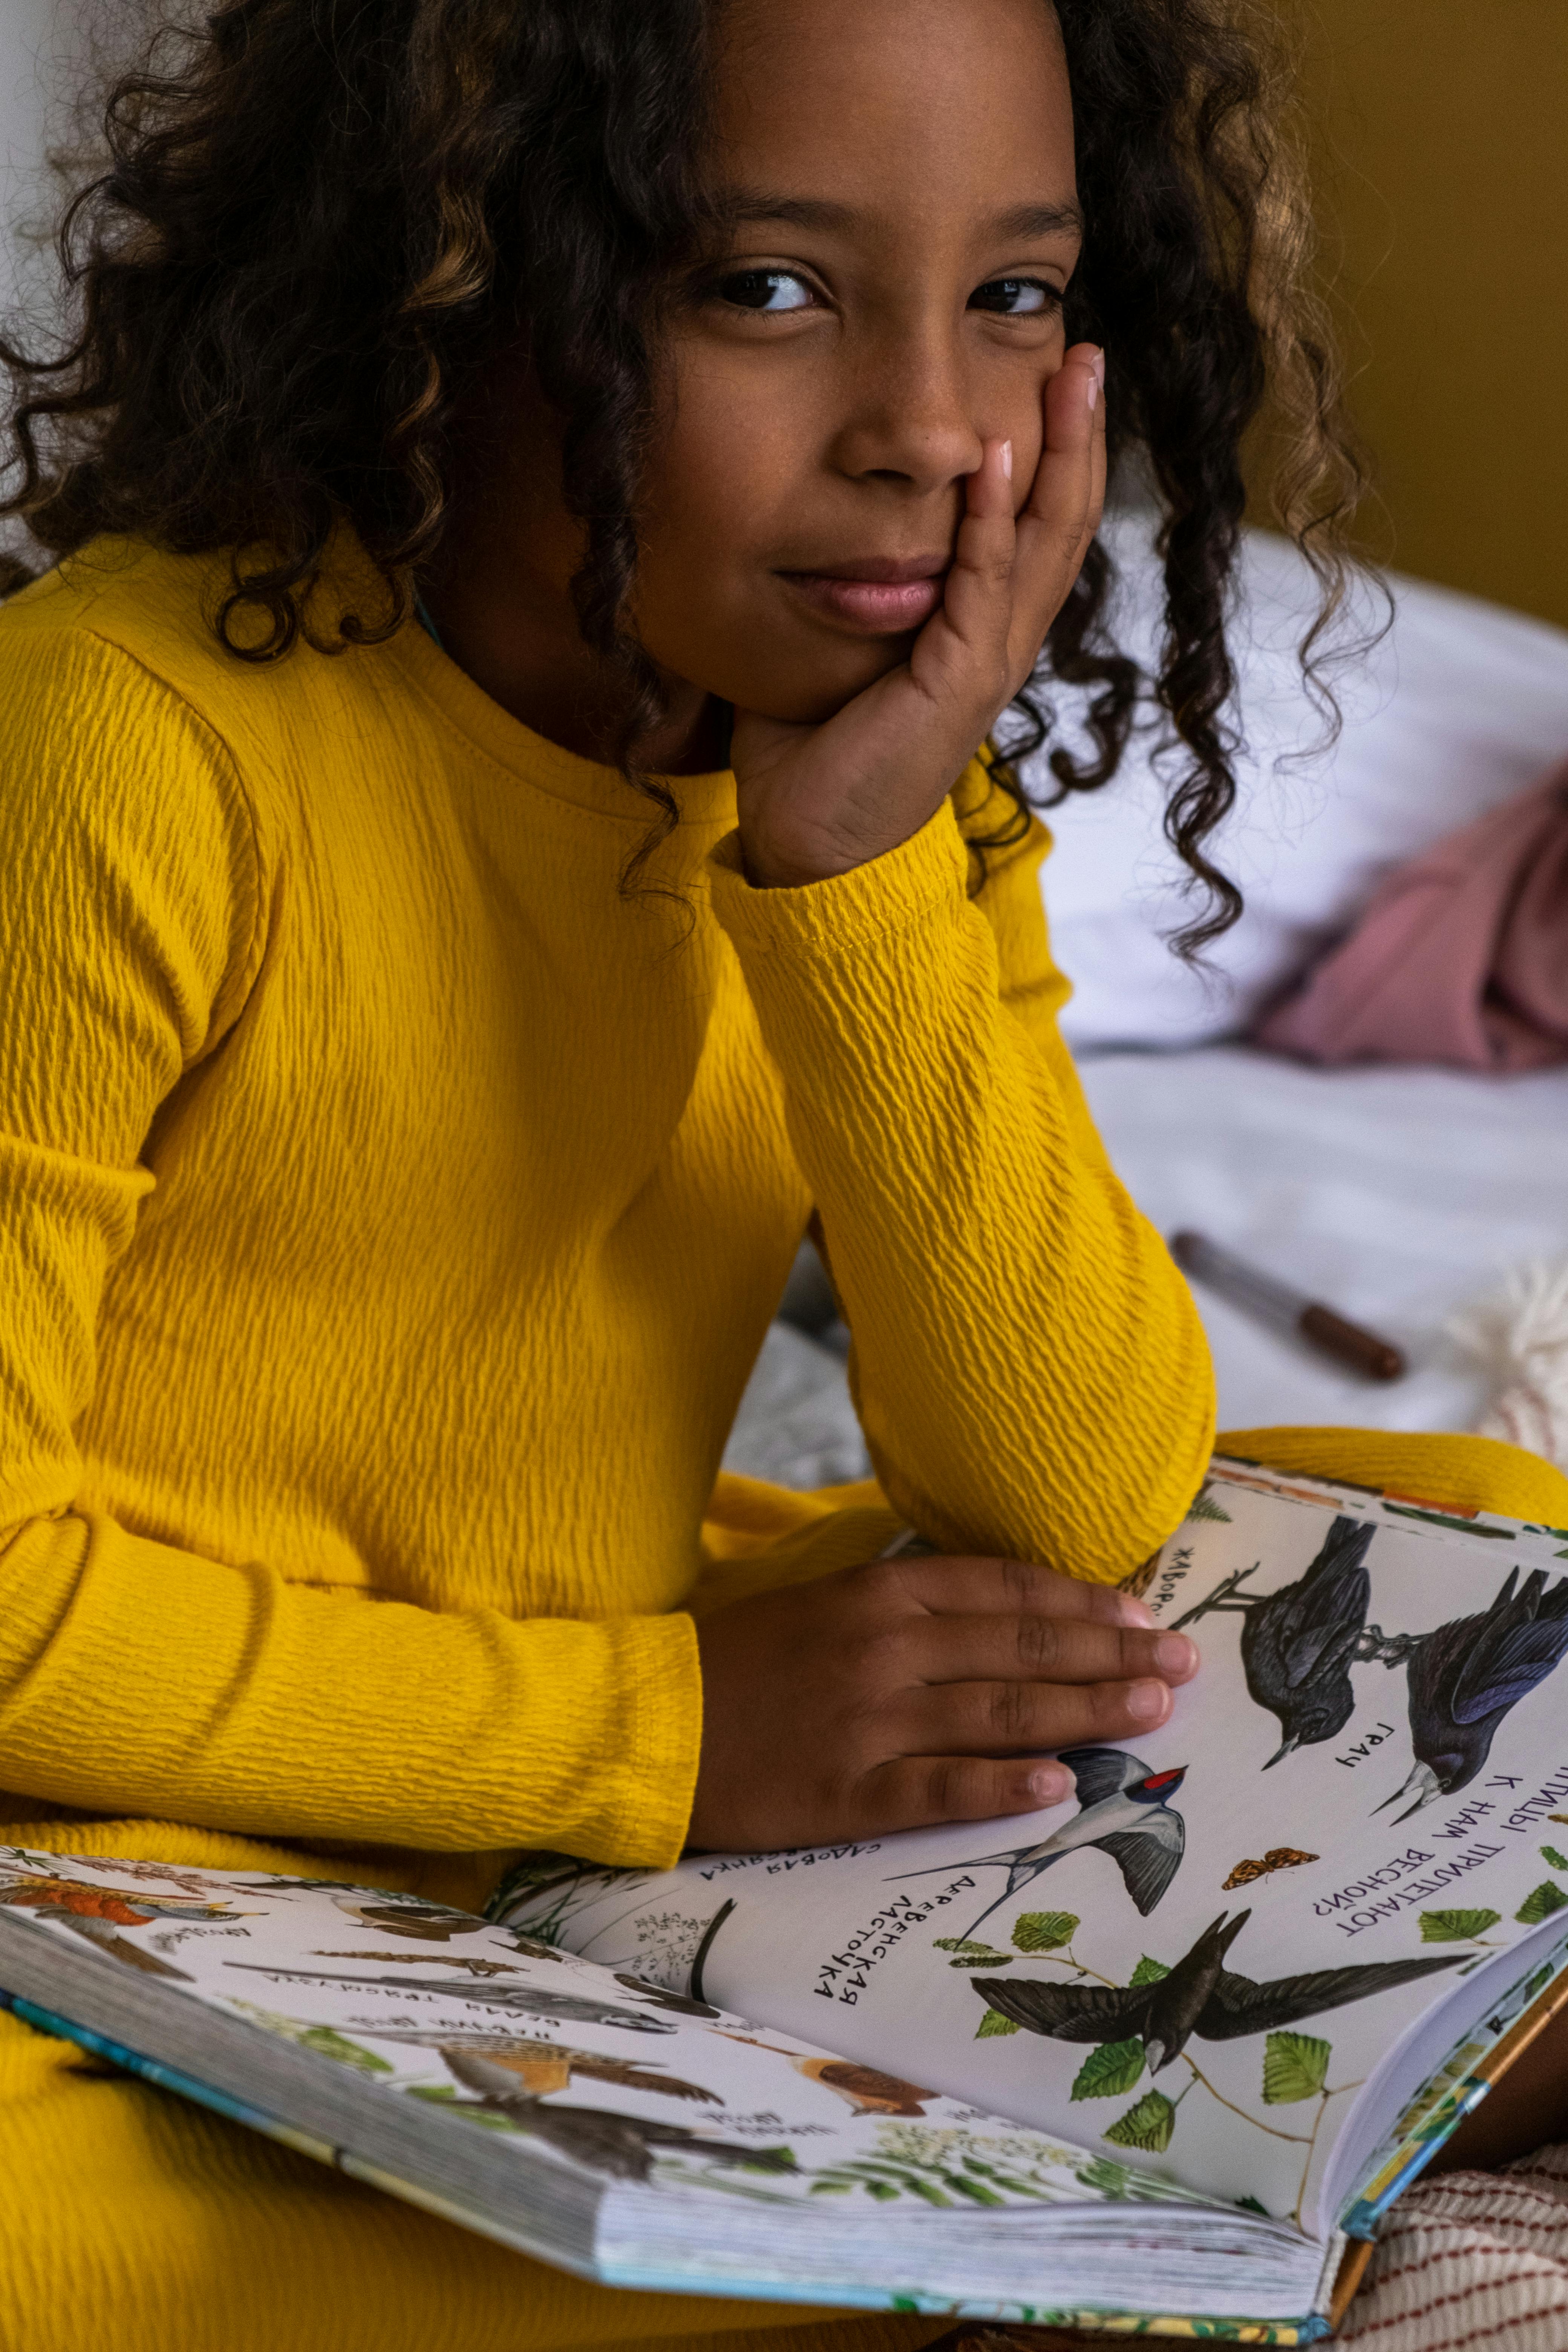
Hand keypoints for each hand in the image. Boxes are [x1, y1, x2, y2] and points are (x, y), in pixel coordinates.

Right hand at [687, 1548, 1197, 1852]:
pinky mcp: (843, 1792)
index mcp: (878, 1597)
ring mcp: (865, 1722)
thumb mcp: (827, 1605)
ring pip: (997, 1713)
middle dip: (1111, 1655)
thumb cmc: (743, 1661)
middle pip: (1019, 1649)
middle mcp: (882, 1651)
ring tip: (1153, 1711)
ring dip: (1084, 1712)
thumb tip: (1003, 1610)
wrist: (647, 1719)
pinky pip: (935, 1789)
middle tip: (1182, 1663)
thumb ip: (909, 1606)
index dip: (1080, 1601)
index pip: (1003, 1589)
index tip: (1143, 1612)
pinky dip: (1000, 1785)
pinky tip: (1058, 1785)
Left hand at [730, 343, 1106, 889]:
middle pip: (1062, 520)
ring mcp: (988, 662)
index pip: (1036, 525)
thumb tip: (831, 524)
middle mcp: (1000, 641)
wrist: (806, 837)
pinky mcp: (959, 683)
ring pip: (1044, 542)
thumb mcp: (846, 643)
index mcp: (981, 631)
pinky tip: (995, 457)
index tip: (1059, 373)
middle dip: (1080, 434)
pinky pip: (984, 585)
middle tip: (1089, 353)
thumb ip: (861, 587)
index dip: (1056, 451)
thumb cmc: (815, 747)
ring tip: (1071, 376)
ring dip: (1060, 455)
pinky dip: (992, 519)